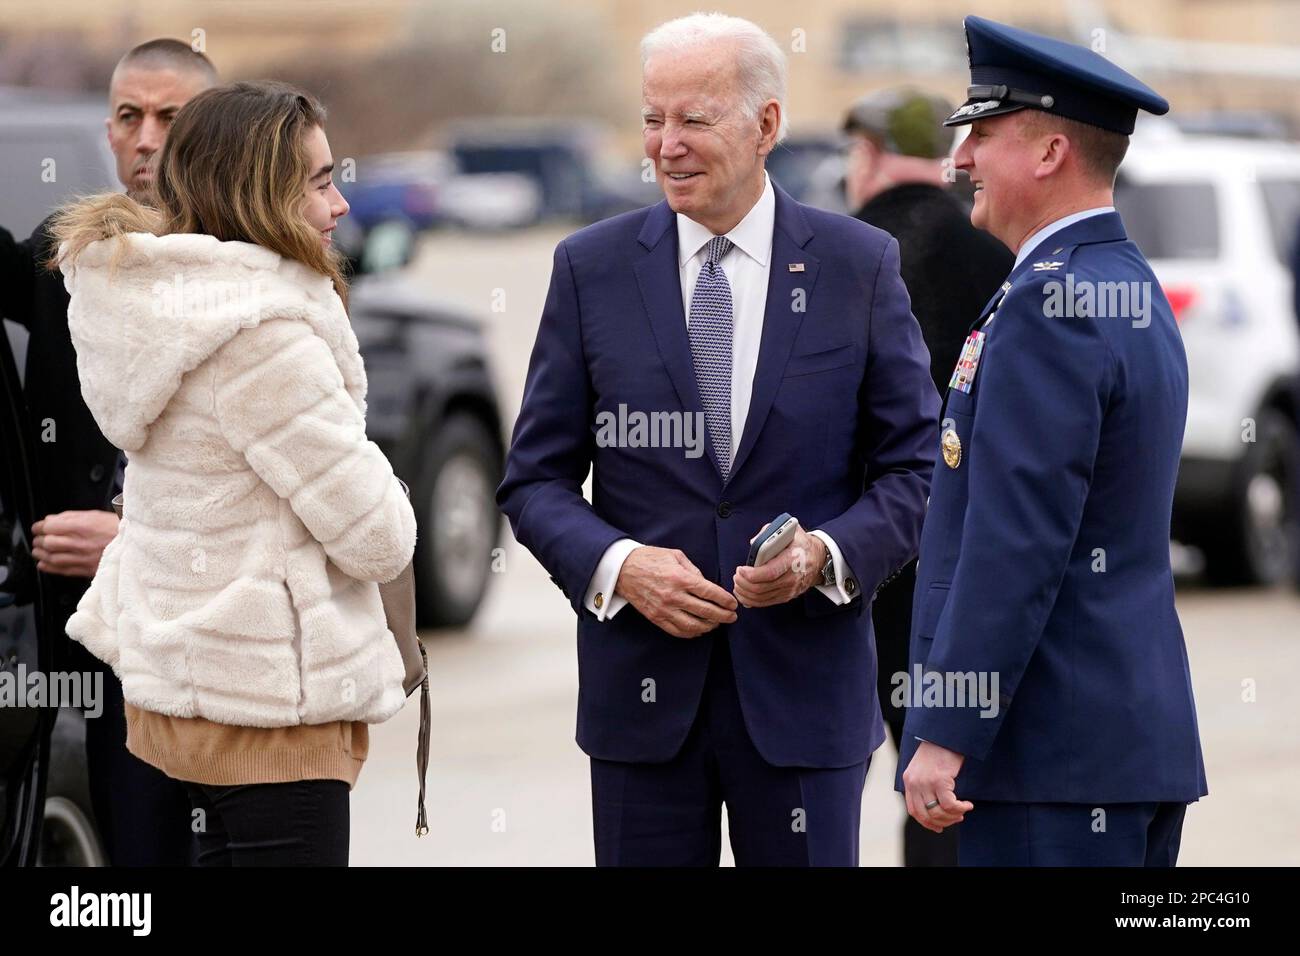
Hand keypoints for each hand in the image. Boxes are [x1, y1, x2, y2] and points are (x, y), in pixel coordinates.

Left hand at [32, 510, 119, 577]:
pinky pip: (62, 570)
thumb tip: (52, 520)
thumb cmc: (118, 529)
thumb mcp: (95, 515)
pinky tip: (44, 564)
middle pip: (48, 543)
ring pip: (52, 557)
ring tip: (39, 551)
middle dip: (39, 541)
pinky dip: (49, 567)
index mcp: (82, 526)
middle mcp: (80, 542)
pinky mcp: (87, 569)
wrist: (136, 544)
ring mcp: (83, 557)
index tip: (38, 528)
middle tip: (38, 539)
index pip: (49, 527)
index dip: (40, 527)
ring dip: (41, 554)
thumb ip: (71, 516)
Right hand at [615, 545, 737, 638]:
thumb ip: (693, 570)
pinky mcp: (656, 618)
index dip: (724, 600)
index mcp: (680, 578)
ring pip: (693, 625)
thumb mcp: (675, 556)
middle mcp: (673, 596)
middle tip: (732, 617)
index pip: (709, 592)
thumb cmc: (650, 559)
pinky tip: (699, 629)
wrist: (623, 569)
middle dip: (723, 616)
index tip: (733, 604)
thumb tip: (706, 585)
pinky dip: (691, 633)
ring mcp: (664, 609)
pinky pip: (677, 631)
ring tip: (717, 623)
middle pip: (705, 611)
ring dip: (709, 626)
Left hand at [731, 522, 824, 607]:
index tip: (740, 569)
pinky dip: (751, 600)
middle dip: (744, 583)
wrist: (818, 558)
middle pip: (762, 588)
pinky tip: (743, 593)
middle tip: (736, 575)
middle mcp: (792, 577)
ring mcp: (790, 589)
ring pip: (761, 598)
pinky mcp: (787, 596)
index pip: (770, 572)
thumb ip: (768, 533)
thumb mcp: (787, 530)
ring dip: (744, 592)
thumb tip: (753, 543)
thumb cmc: (799, 543)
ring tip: (737, 583)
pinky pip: (765, 603)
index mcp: (792, 558)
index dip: (752, 574)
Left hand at [901, 740, 972, 832]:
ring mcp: (925, 782)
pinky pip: (949, 805)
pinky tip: (968, 805)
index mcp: (909, 780)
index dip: (927, 823)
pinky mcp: (939, 780)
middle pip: (926, 815)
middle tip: (957, 819)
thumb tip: (937, 810)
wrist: (946, 734)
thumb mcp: (925, 768)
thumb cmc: (939, 750)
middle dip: (943, 822)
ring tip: (963, 811)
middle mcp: (914, 783)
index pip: (913, 810)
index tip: (939, 828)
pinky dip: (960, 809)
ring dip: (953, 816)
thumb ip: (925, 785)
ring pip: (938, 812)